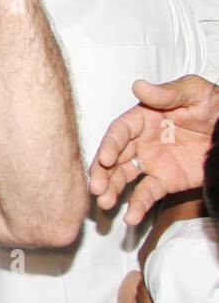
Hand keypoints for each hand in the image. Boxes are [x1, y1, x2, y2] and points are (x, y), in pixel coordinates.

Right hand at [90, 73, 218, 224]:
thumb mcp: (194, 92)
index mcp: (143, 117)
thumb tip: (138, 86)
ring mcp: (151, 162)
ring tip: (104, 203)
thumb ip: (167, 93)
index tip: (105, 158)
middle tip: (96, 186)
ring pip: (124, 176)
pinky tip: (131, 217)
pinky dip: (137, 205)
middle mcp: (141, 140)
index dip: (110, 144)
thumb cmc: (214, 105)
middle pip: (114, 156)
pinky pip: (147, 193)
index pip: (120, 131)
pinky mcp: (165, 181)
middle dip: (102, 171)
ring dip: (112, 189)